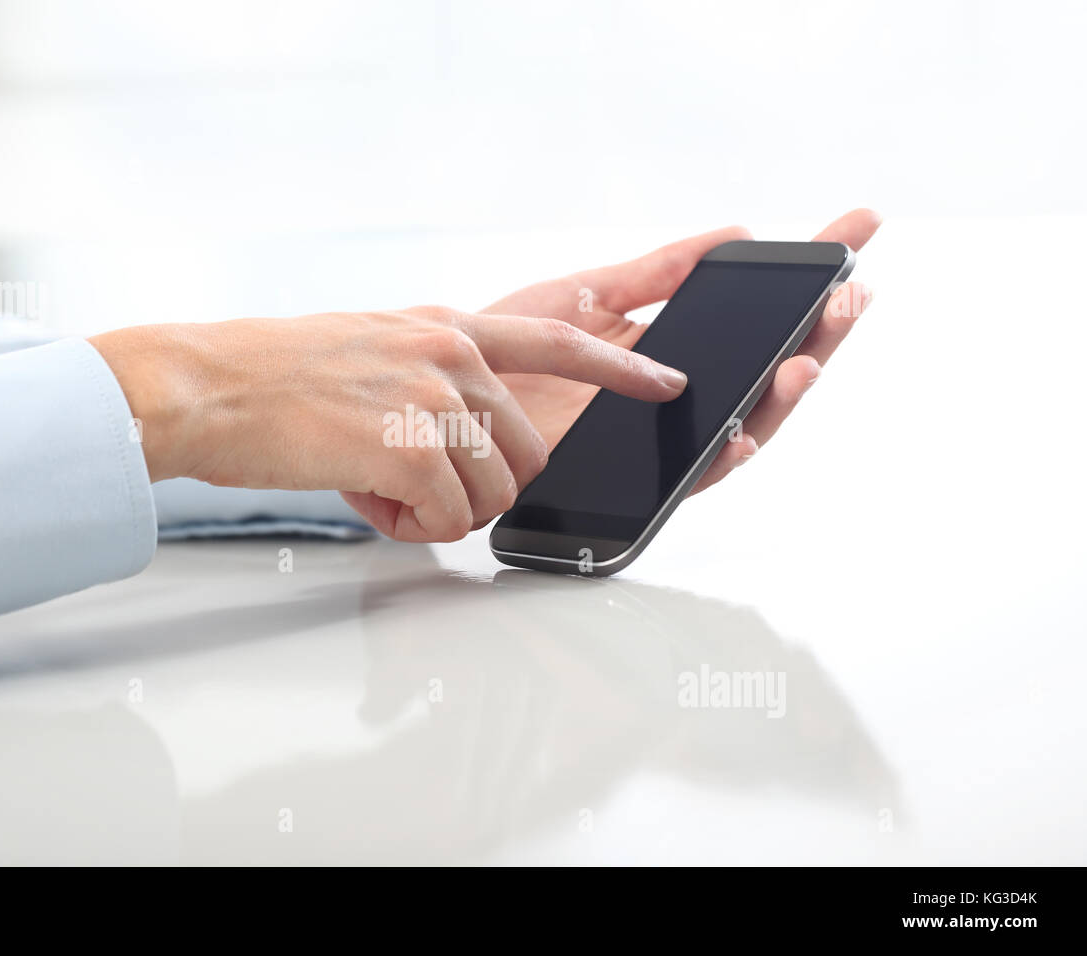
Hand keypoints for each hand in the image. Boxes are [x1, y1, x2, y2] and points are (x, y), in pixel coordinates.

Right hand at [90, 307, 686, 541]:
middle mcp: (448, 356)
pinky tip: (368, 503)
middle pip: (527, 452)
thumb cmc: (272, 375)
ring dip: (443, 512)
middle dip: (486, 488)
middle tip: (420, 489)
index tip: (665, 381)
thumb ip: (428, 377)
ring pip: (492, 492)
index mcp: (444, 328)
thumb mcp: (370, 347)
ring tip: (381, 492)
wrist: (205, 385)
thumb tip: (457, 436)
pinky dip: (411, 529)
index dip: (619, 367)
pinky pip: (447, 518)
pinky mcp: (405, 448)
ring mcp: (429, 399)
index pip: (558, 341)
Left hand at [484, 208, 880, 493]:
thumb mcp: (585, 297)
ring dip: (784, 395)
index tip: (858, 230)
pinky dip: (726, 450)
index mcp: (671, 349)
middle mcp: (678, 397)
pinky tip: (744, 425)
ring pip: (747, 424)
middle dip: (818, 335)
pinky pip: (693, 472)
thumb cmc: (507, 346)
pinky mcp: (633, 477)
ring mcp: (660, 438)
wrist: (448, 393)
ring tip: (808, 358)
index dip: (810, 278)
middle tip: (851, 295)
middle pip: (768, 371)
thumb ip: (658, 273)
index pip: (757, 316)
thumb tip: (736, 234)